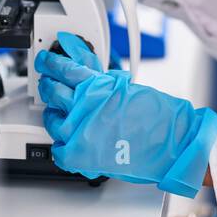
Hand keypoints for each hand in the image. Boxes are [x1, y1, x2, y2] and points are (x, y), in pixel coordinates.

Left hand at [34, 32, 216, 196]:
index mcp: (97, 86)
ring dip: (54, 113)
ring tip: (59, 113)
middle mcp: (84, 106)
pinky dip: (62, 145)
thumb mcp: (127, 87)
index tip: (46, 61)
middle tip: (49, 83)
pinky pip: (58, 149)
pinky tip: (67, 141)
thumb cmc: (157, 117)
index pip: (63, 68)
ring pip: (52, 118)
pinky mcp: (80, 155)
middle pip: (53, 90)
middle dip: (49, 85)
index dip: (51, 63)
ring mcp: (79, 131)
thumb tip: (87, 73)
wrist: (169, 143)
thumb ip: (103, 81)